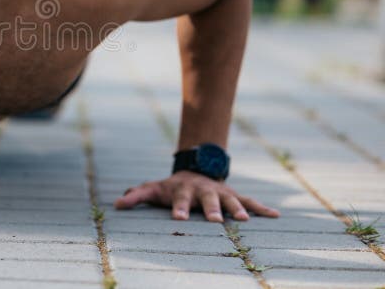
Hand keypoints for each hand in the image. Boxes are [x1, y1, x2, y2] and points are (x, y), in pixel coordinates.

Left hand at [113, 170, 279, 221]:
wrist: (194, 171)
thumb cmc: (171, 188)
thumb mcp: (153, 189)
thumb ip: (136, 195)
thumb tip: (117, 204)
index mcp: (183, 191)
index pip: (179, 200)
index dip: (179, 209)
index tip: (178, 219)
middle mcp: (204, 191)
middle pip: (208, 201)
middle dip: (212, 210)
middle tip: (215, 221)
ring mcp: (221, 193)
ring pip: (231, 200)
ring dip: (238, 209)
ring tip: (245, 220)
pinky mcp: (234, 196)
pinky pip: (250, 201)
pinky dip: (263, 208)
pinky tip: (276, 216)